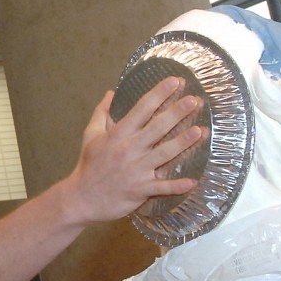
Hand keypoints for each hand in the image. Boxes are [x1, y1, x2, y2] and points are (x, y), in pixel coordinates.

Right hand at [65, 77, 203, 222]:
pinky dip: (176, 186)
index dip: (159, 94)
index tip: (174, 81)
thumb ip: (101, 113)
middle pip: (157, 128)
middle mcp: (129, 150)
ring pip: (164, 154)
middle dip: (176, 113)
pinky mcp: (140, 190)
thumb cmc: (88, 166)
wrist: (81, 198)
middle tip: (194, 101)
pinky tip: (192, 182)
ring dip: (182, 143)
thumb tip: (111, 93)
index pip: (141, 109)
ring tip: (200, 131)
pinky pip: (161, 187)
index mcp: (118, 135)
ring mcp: (136, 170)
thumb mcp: (90, 136)